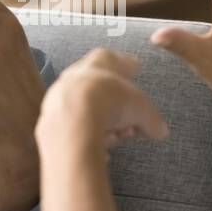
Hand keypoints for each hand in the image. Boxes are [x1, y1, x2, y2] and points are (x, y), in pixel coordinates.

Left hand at [36, 49, 168, 153]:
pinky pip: (75, 129)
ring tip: (118, 137)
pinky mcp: (51, 121)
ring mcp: (60, 97)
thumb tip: (160, 131)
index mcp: (98, 62)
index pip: (113, 60)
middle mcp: (75, 76)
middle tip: (132, 122)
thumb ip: (151, 119)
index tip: (134, 67)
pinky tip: (100, 149)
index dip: (126, 66)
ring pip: (86, 110)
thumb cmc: (108, 102)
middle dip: (118, 107)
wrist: (73, 120)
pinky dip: (89, 138)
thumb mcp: (141, 110)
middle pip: (99, 89)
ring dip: (104, 123)